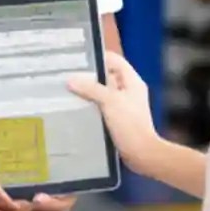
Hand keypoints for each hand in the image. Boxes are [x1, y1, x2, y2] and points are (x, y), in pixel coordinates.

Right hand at [67, 50, 161, 174]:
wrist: (141, 153)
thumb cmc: (130, 123)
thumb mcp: (110, 101)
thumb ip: (91, 89)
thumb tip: (70, 79)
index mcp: (132, 81)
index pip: (115, 60)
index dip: (98, 57)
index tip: (79, 59)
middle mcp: (129, 90)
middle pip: (107, 76)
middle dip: (89, 75)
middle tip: (68, 74)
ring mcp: (123, 104)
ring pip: (103, 91)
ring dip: (89, 90)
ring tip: (68, 89)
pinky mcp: (118, 118)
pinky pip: (102, 105)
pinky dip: (91, 104)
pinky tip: (76, 106)